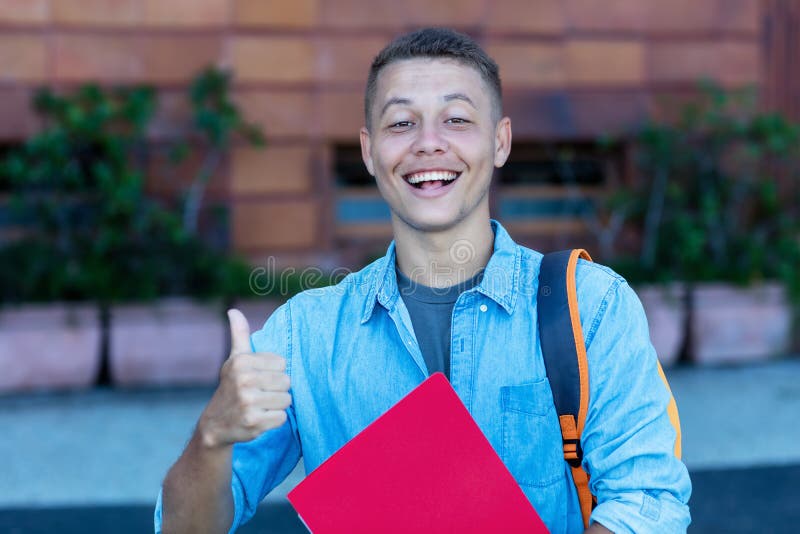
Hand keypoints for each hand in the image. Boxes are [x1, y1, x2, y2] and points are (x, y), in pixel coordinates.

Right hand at [197, 309, 291, 448]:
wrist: (215, 424)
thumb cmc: (231, 386)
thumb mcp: (234, 360)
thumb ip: (239, 335)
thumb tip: (233, 310)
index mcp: (241, 361)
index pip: (282, 363)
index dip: (273, 372)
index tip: (259, 379)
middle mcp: (243, 380)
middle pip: (287, 382)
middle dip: (277, 390)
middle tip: (260, 394)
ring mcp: (248, 402)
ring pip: (286, 400)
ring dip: (276, 405)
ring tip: (260, 406)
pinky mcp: (254, 422)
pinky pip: (282, 418)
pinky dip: (274, 420)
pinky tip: (259, 418)